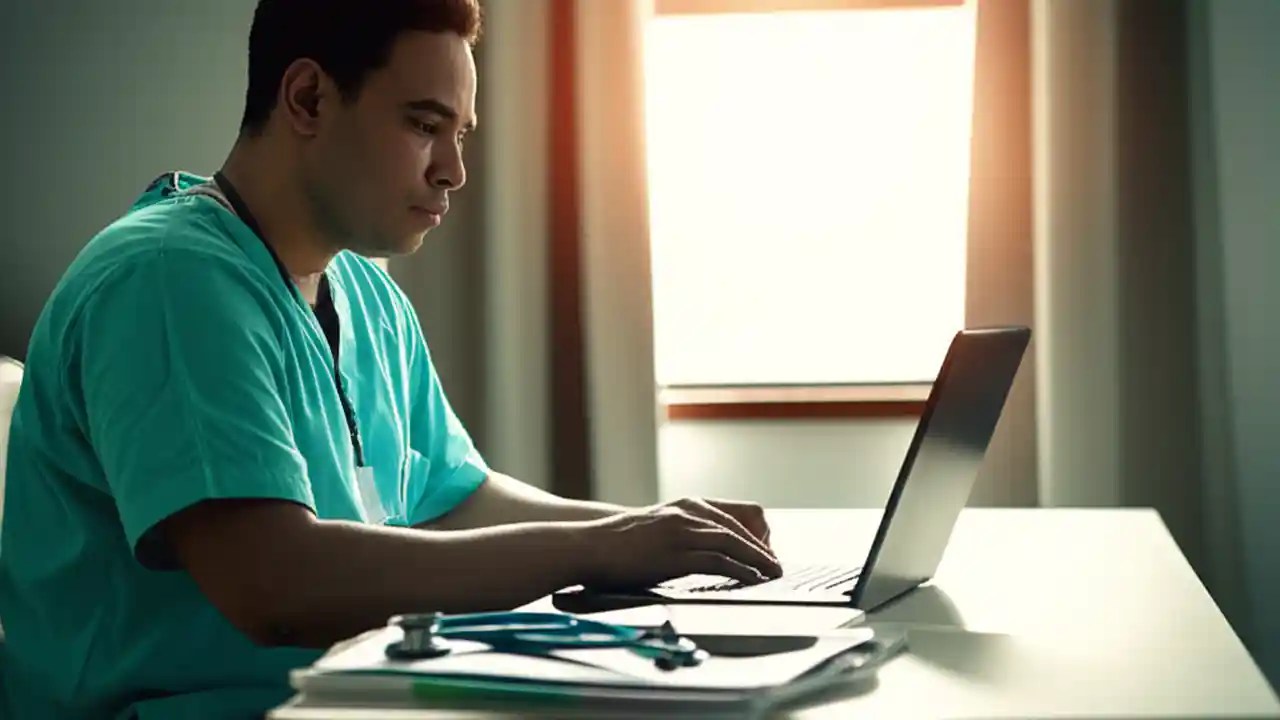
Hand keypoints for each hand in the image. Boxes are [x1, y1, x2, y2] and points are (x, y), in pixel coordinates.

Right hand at [575, 498, 781, 589]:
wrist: (588, 546)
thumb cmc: (618, 544)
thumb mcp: (657, 529)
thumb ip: (682, 534)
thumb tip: (706, 553)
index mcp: (685, 505)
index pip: (734, 515)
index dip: (754, 535)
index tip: (765, 553)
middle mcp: (688, 512)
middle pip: (738, 527)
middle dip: (761, 549)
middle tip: (776, 567)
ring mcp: (682, 530)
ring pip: (733, 542)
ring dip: (758, 560)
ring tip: (773, 575)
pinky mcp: (676, 553)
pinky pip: (718, 561)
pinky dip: (741, 571)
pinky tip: (752, 580)